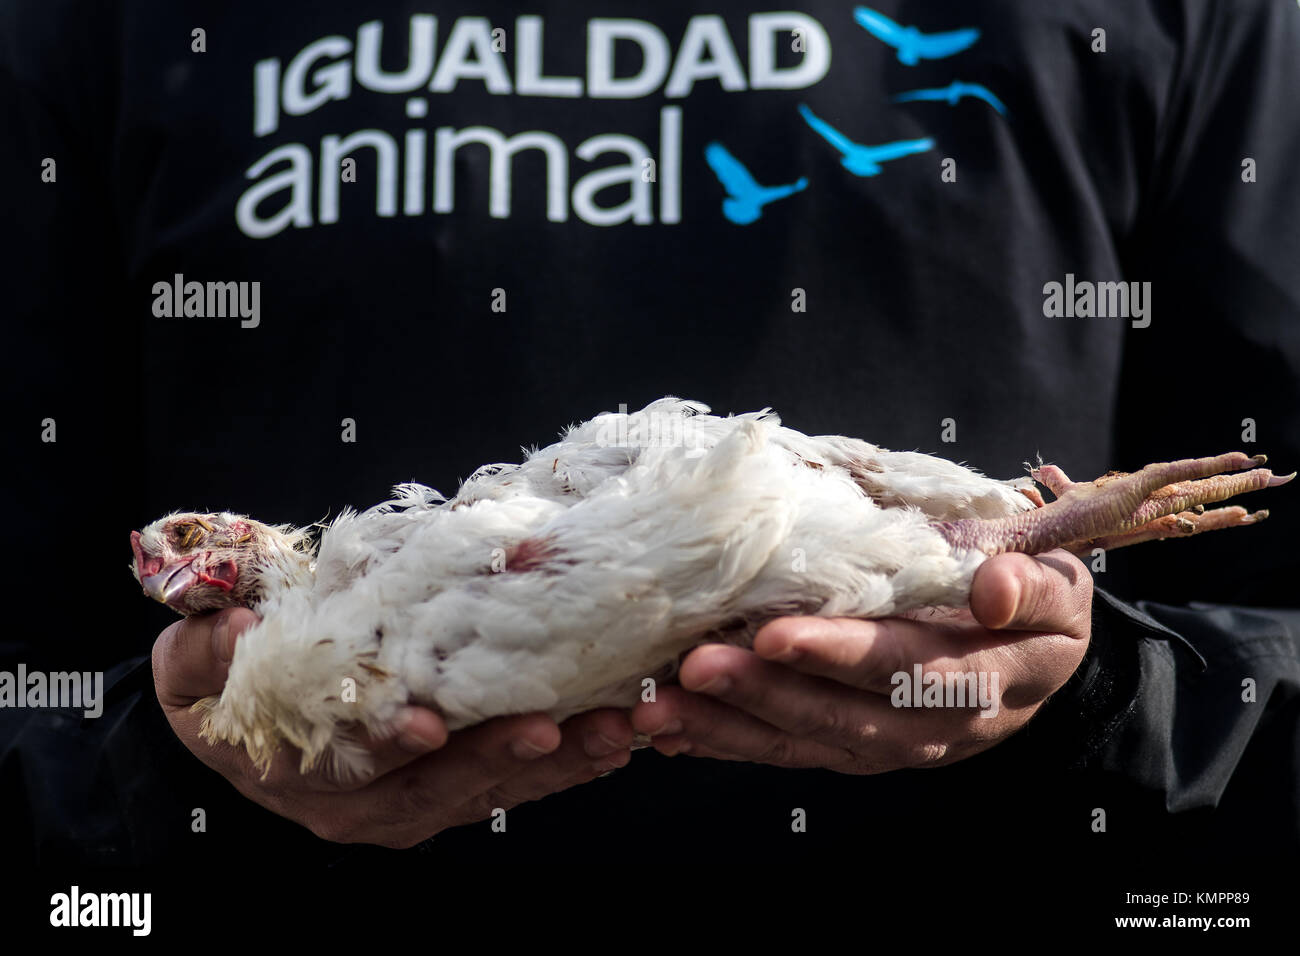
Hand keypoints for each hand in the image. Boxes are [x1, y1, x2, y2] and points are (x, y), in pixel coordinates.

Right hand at [152, 609, 632, 847]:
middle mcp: (359, 806)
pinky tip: (608, 743)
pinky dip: (560, 769)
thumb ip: (206, 652)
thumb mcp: (193, 667)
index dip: (385, 742)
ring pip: (486, 794)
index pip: (345, 762)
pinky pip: (507, 787)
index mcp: (298, 771)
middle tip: (560, 727)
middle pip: (436, 788)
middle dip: (498, 758)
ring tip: (611, 734)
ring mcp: (409, 807)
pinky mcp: (446, 795)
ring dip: (552, 768)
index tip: (427, 723)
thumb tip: (238, 631)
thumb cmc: (227, 688)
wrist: (245, 726)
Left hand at [631, 550, 1091, 771]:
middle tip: (690, 668)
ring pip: (801, 743)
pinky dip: (727, 745)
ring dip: (727, 728)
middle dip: (760, 694)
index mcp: (983, 681)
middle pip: (838, 715)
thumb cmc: (1037, 608)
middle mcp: (929, 727)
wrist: (1037, 664)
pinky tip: (673, 733)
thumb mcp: (1061, 589)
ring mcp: (885, 745)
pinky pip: (786, 754)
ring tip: (659, 709)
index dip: (839, 654)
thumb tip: (995, 589)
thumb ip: (1033, 587)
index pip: (903, 668)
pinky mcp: (852, 749)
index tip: (773, 634)